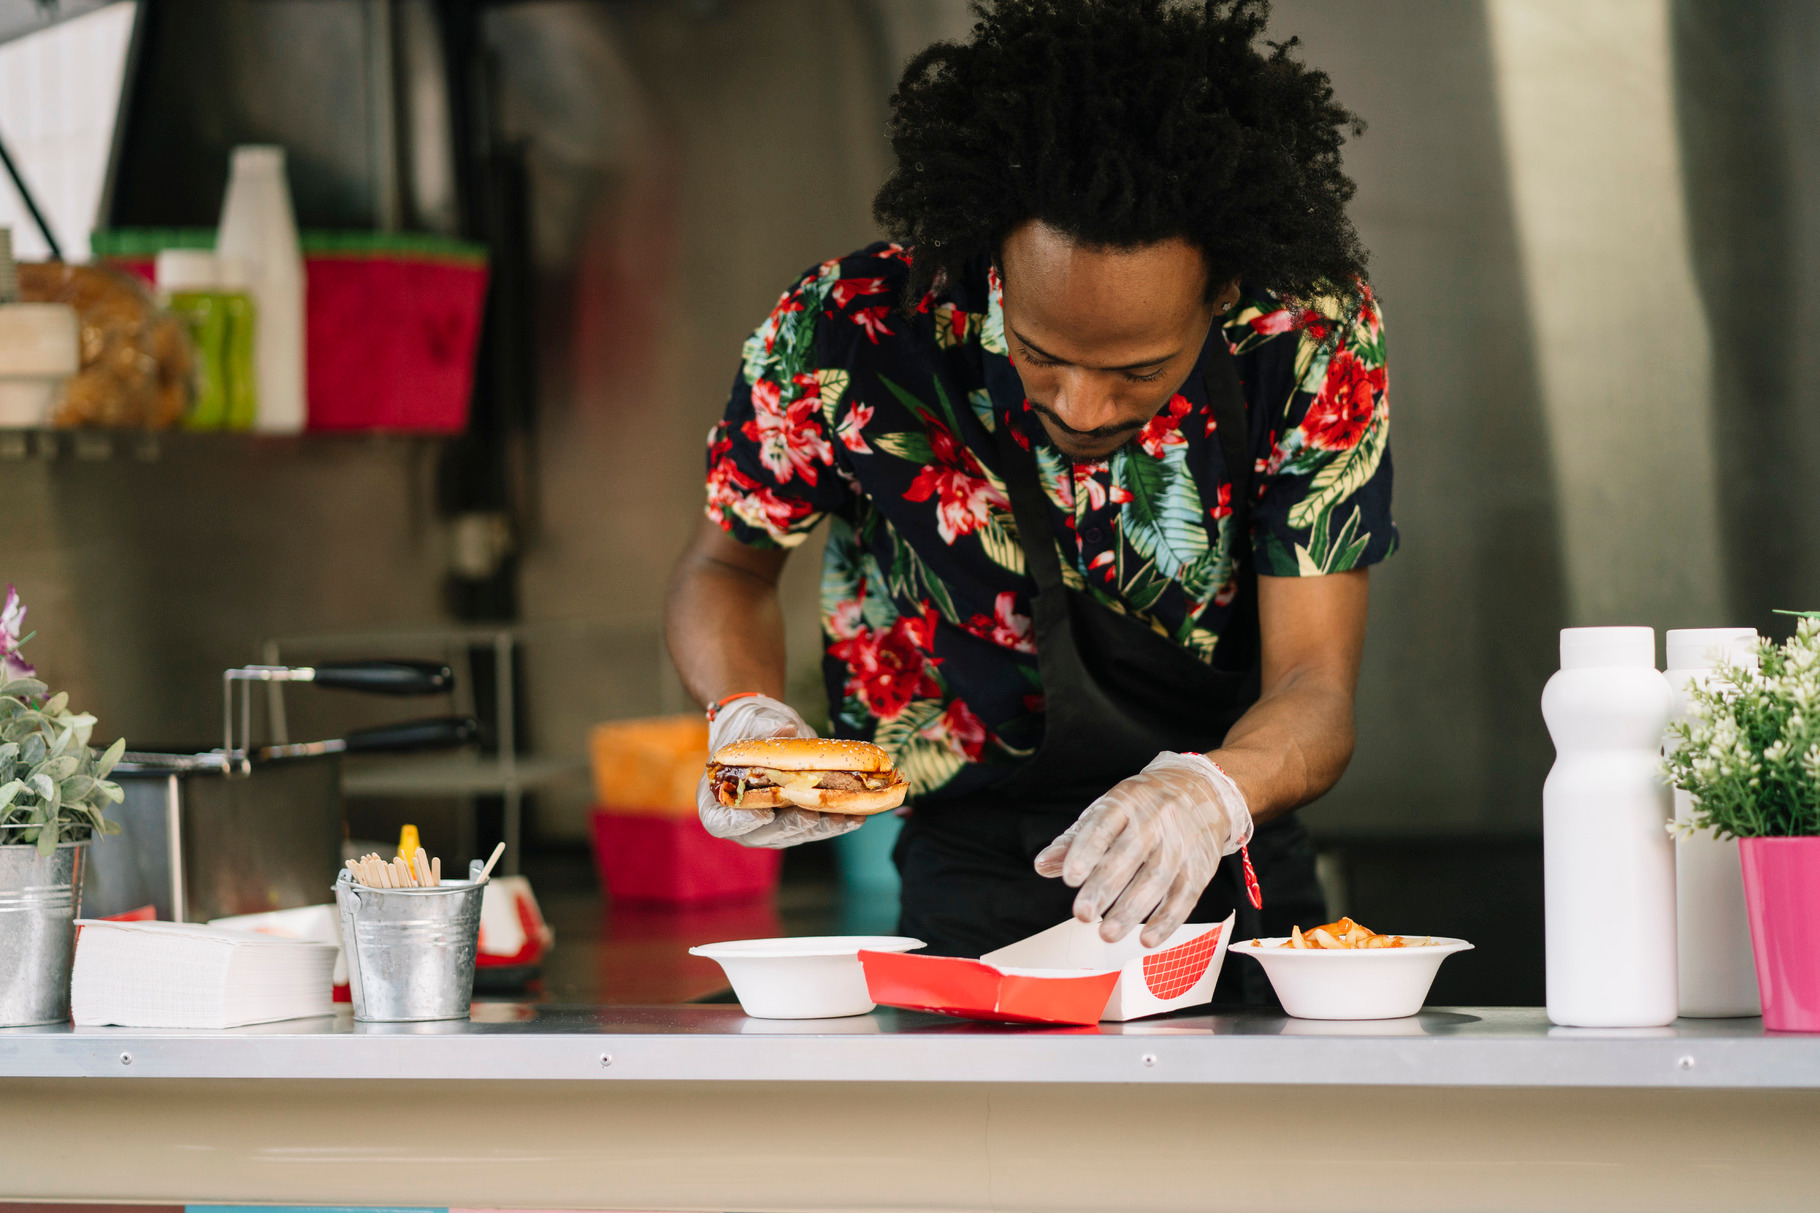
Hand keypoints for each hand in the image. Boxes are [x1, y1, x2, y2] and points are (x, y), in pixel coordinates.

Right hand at [697, 694, 864, 848]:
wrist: (764, 729)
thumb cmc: (748, 726)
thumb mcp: (752, 719)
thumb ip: (763, 725)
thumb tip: (784, 728)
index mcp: (717, 797)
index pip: (720, 821)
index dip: (738, 823)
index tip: (761, 814)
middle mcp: (741, 818)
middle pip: (762, 834)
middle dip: (790, 827)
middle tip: (810, 817)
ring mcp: (770, 825)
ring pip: (794, 834)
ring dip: (820, 828)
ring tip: (844, 816)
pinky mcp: (796, 822)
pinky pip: (815, 827)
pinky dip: (836, 822)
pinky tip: (857, 816)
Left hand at [1034, 751, 1253, 946]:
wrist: (1200, 788)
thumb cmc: (1143, 805)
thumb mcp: (1106, 810)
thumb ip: (1074, 840)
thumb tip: (1043, 865)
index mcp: (1125, 802)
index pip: (1103, 827)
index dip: (1085, 852)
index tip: (1070, 877)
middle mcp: (1155, 820)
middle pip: (1128, 856)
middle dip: (1104, 887)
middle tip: (1082, 914)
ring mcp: (1180, 843)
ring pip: (1155, 879)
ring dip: (1131, 910)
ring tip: (1106, 932)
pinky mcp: (1200, 866)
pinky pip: (1184, 897)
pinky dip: (1166, 921)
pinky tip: (1147, 938)